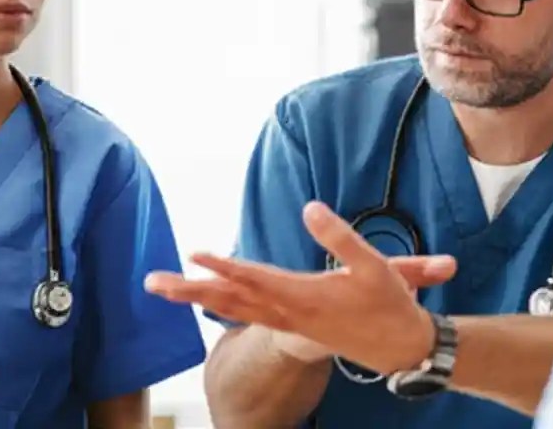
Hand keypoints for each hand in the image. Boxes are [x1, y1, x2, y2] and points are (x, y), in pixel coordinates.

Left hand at [145, 201, 457, 374]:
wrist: (399, 347)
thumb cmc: (388, 303)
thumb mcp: (375, 264)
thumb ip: (339, 236)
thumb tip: (311, 207)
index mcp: (305, 297)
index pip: (256, 279)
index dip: (225, 267)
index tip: (195, 256)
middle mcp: (288, 312)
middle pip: (230, 301)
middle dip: (190, 291)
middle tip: (153, 283)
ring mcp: (287, 321)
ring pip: (233, 309)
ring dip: (197, 298)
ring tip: (165, 288)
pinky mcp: (290, 324)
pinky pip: (245, 314)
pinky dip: (220, 305)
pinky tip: (204, 298)